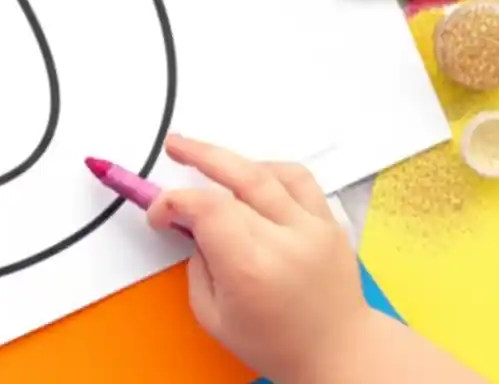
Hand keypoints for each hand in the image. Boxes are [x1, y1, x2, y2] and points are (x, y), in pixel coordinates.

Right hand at [147, 135, 367, 382]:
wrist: (339, 353)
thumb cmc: (276, 344)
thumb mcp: (213, 316)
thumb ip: (197, 265)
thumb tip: (192, 226)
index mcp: (250, 269)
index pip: (205, 209)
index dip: (173, 202)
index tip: (159, 214)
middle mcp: (285, 242)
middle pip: (234, 180)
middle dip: (198, 157)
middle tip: (174, 146)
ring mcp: (313, 229)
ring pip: (268, 172)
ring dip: (232, 159)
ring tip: (208, 157)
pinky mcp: (330, 224)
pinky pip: (299, 180)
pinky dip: (269, 170)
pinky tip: (251, 175)